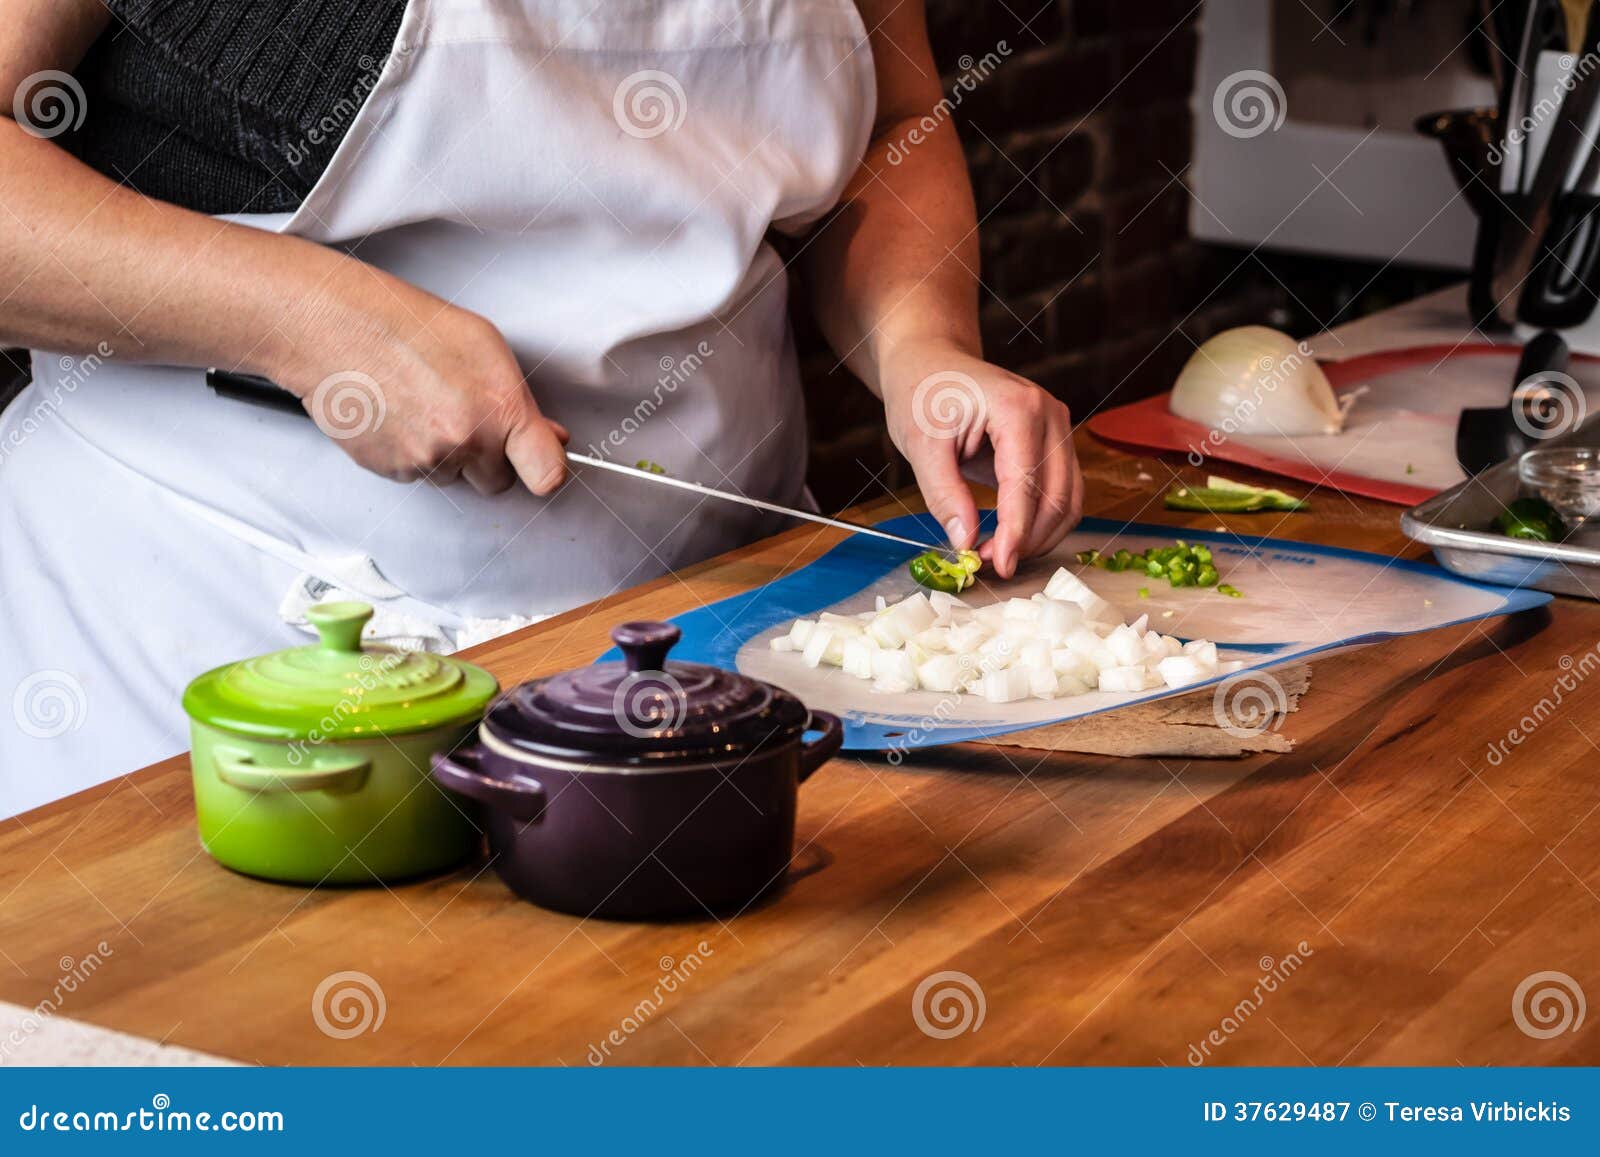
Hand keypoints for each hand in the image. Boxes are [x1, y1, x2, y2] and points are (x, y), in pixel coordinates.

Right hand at [270, 265, 568, 496]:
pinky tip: (400, 415)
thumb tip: (547, 435)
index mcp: (500, 409)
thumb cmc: (404, 325)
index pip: (546, 474)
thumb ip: (520, 400)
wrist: (334, 328)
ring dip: (447, 454)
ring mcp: (426, 460)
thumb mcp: (484, 345)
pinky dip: (412, 454)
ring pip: (454, 478)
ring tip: (422, 404)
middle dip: (488, 458)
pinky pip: (417, 475)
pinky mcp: (391, 470)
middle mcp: (465, 442)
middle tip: (464, 415)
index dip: (546, 472)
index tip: (544, 468)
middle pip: (496, 480)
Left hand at [882, 344, 1081, 578]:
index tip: (997, 565)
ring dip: (1040, 536)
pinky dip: (1043, 522)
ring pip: (1069, 500)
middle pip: (1058, 497)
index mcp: (1018, 408)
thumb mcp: (920, 445)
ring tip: (996, 555)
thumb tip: (966, 541)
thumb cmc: (922, 393)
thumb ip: (944, 495)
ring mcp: (1058, 427)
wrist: (931, 362)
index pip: (1026, 485)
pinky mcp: (1055, 441)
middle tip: (987, 566)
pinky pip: (1063, 492)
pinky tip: (1012, 537)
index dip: (1015, 532)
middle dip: (1027, 540)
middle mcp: (1050, 414)